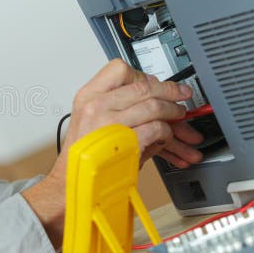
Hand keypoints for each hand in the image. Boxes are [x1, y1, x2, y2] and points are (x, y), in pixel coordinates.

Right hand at [22, 59, 203, 246]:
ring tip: (179, 121)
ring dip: (173, 113)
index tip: (155, 82)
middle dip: (170, 91)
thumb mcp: (90, 120)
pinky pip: (158, 128)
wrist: (73, 183)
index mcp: (88, 95)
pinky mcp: (125, 141)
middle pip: (144, 86)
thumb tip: (152, 97)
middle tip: (181, 96)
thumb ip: (118, 105)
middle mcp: (97, 105)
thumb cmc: (83, 156)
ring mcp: (110, 122)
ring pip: (155, 106)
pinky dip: (168, 134)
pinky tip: (168, 140)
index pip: (120, 69)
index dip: (143, 75)